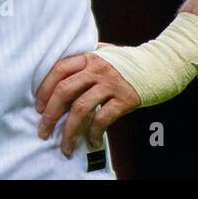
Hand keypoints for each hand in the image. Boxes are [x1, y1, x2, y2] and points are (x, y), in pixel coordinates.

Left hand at [34, 43, 140, 157]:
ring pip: (81, 108)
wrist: (159, 65)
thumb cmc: (128, 61)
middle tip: (42, 131)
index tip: (38, 107)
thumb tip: (59, 72)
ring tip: (65, 146)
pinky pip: (103, 118)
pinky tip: (91, 141)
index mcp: (89, 57)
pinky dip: (94, 132)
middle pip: (65, 90)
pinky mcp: (125, 98)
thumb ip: (85, 58)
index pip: (59, 70)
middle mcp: (98, 68)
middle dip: (50, 114)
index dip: (45, 89)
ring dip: (69, 130)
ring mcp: (111, 83)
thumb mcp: (105, 52)